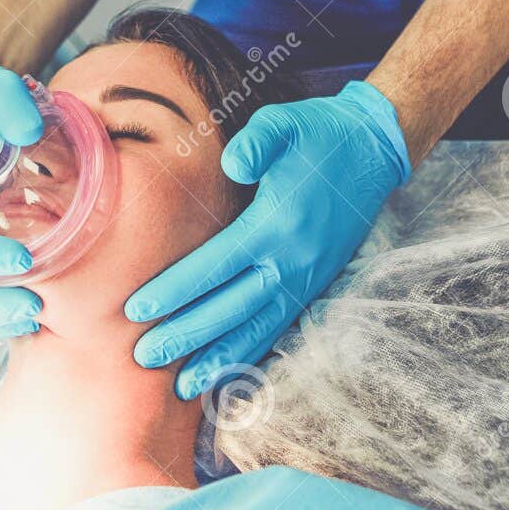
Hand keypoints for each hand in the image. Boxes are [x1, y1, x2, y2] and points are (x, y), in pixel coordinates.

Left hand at [125, 81, 409, 398]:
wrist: (372, 150)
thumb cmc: (319, 134)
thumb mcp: (286, 122)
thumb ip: (258, 142)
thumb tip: (233, 166)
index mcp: (276, 223)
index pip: (215, 265)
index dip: (175, 290)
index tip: (136, 309)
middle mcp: (292, 261)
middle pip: (230, 308)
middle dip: (184, 335)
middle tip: (141, 357)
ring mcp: (306, 278)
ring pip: (256, 329)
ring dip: (218, 359)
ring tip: (181, 387)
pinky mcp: (315, 285)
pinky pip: (279, 328)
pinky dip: (253, 354)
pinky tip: (229, 374)